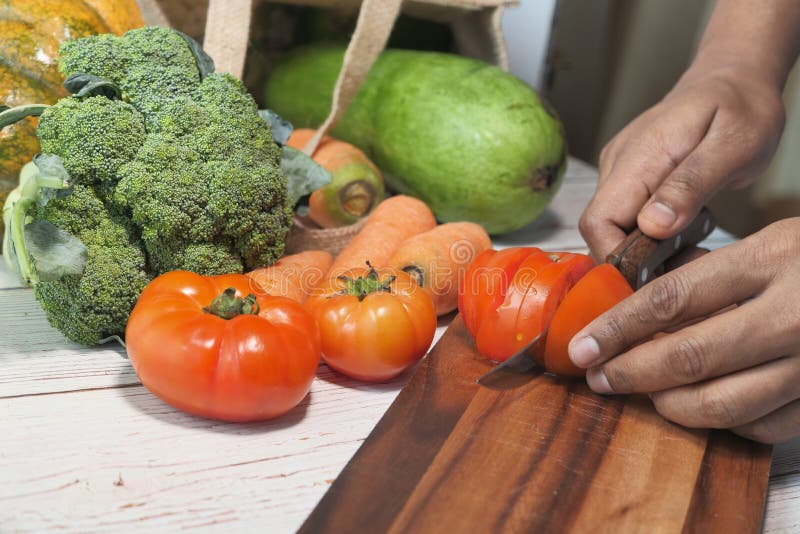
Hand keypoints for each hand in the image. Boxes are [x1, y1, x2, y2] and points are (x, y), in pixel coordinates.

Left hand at [568, 218, 799, 443]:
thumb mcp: (772, 243)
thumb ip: (712, 275)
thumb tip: (638, 312)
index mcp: (774, 259)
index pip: (673, 298)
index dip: (617, 326)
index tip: (583, 343)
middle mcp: (796, 314)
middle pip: (689, 356)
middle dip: (630, 371)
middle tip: (597, 376)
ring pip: (721, 403)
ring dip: (667, 404)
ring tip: (640, 393)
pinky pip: (761, 426)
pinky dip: (720, 421)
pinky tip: (699, 404)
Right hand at [580, 61, 784, 260]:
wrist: (735, 78)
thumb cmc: (742, 106)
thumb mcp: (735, 144)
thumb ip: (692, 184)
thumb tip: (652, 226)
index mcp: (640, 156)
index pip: (599, 221)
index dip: (617, 257)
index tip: (655, 277)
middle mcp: (619, 164)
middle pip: (601, 231)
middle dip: (635, 261)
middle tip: (685, 267)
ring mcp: (620, 171)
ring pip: (613, 229)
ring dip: (646, 253)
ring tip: (690, 252)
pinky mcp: (630, 178)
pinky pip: (626, 219)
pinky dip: (649, 239)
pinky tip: (681, 235)